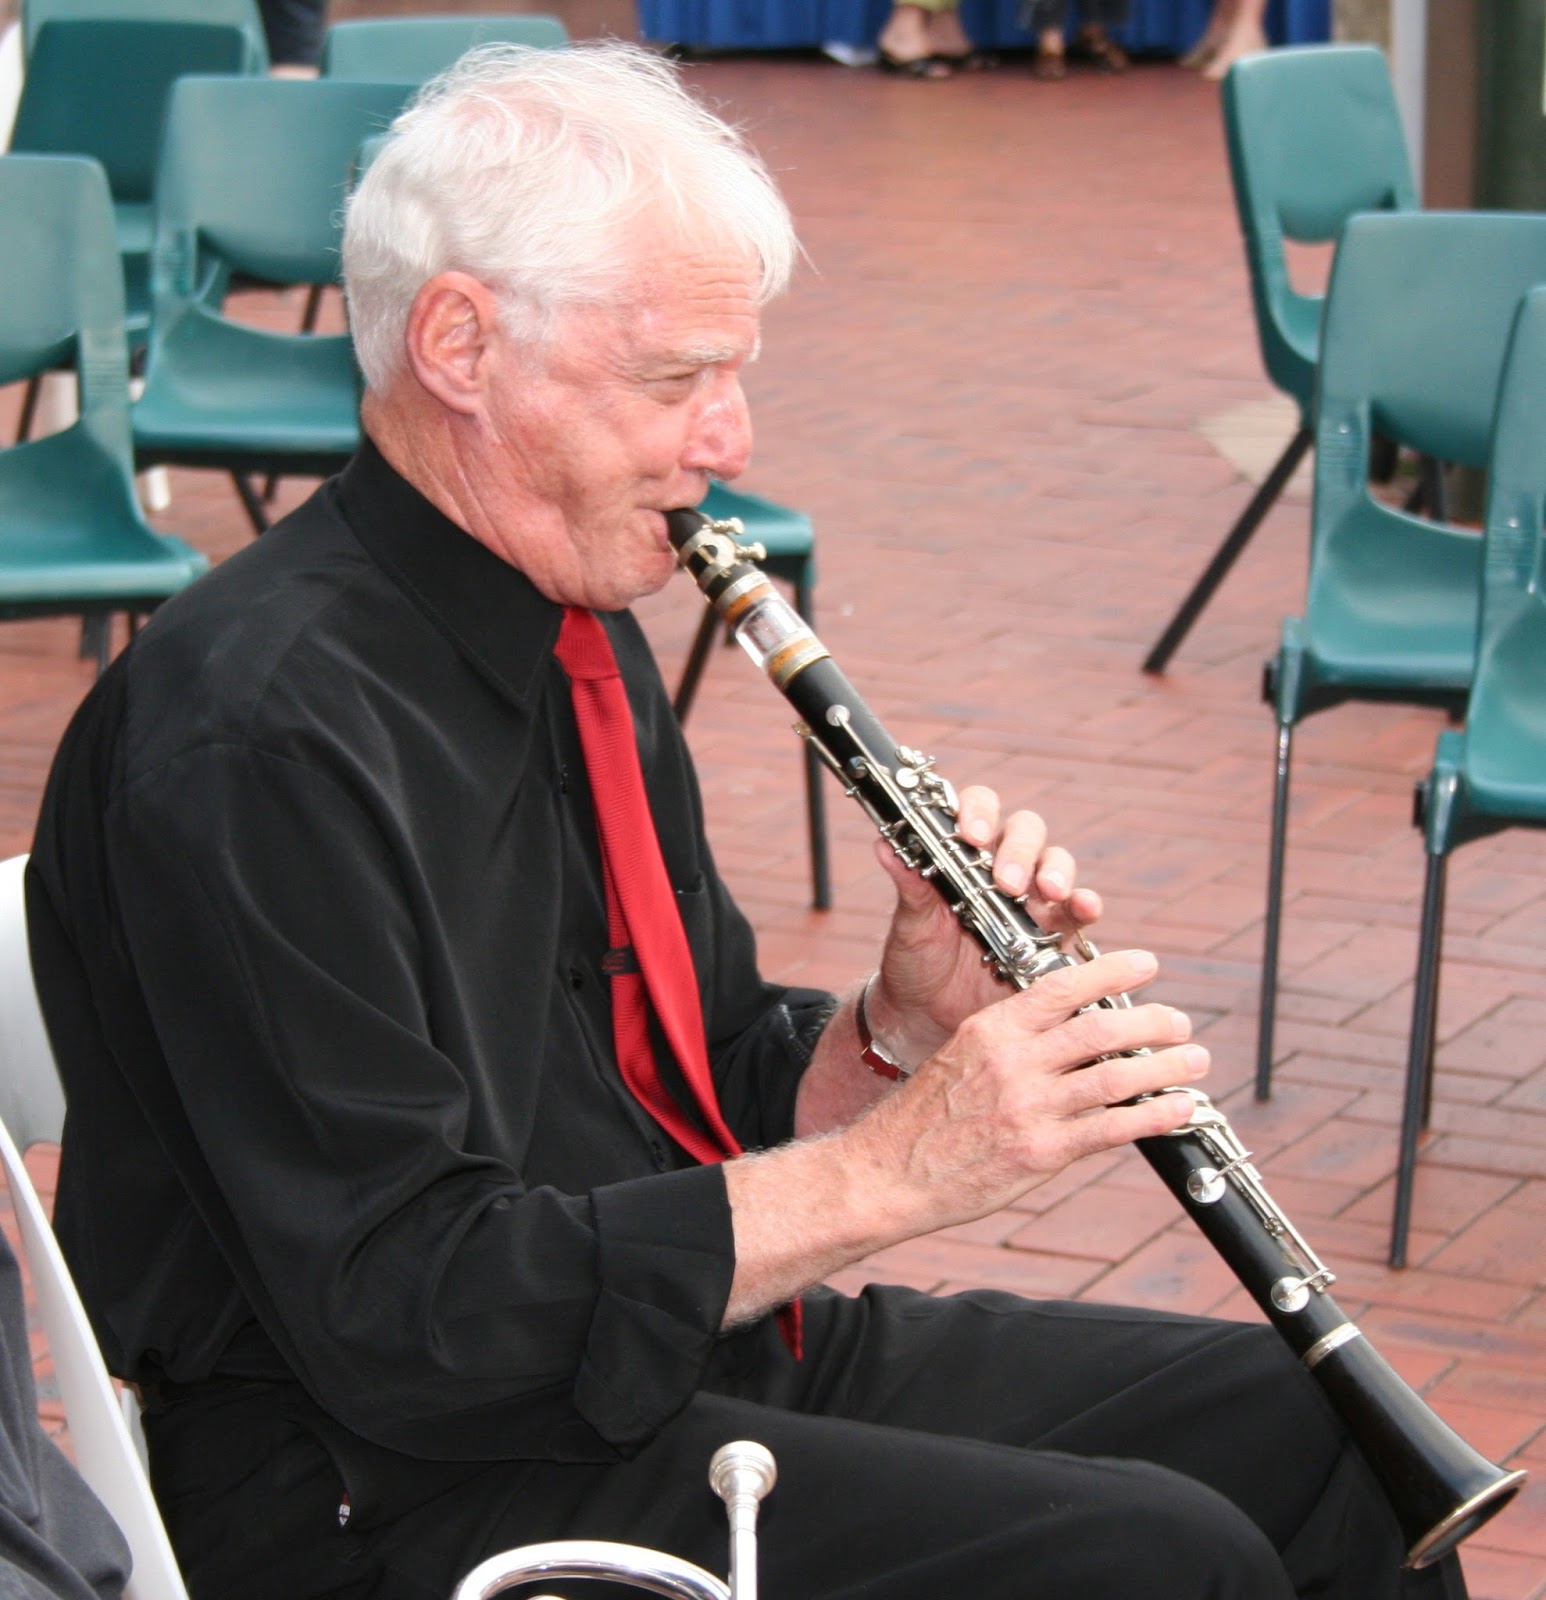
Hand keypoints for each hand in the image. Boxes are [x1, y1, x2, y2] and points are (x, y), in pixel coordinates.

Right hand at [723, 947, 1204, 1323]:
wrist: (886, 1173)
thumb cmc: (923, 1116)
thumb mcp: (960, 1056)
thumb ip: (1013, 1041)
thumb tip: (1072, 1031)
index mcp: (991, 1028)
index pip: (1063, 987)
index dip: (1113, 971)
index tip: (1147, 963)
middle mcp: (1013, 1061)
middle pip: (1101, 1029)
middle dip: (1153, 1022)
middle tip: (1181, 1021)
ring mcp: (1029, 1107)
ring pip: (1116, 1077)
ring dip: (1166, 1067)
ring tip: (1195, 1059)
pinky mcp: (1040, 1152)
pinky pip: (1112, 1128)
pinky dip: (1154, 1115)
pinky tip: (1178, 1108)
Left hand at [867, 786, 1102, 1060]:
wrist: (929, 1015)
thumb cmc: (916, 959)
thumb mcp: (910, 924)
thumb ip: (909, 885)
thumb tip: (884, 844)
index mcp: (964, 853)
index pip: (979, 808)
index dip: (979, 810)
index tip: (971, 834)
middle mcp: (1002, 867)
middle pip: (1026, 831)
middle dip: (1020, 849)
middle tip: (1006, 880)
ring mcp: (1031, 899)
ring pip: (1056, 864)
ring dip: (1056, 872)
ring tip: (1047, 892)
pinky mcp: (1052, 934)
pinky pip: (1078, 911)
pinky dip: (1086, 903)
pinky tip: (1084, 906)